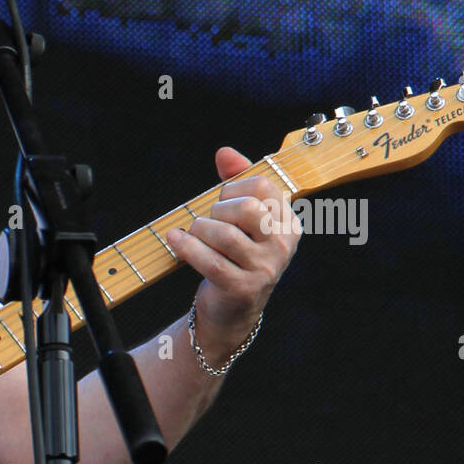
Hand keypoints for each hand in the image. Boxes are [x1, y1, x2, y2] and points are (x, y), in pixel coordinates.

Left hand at [165, 147, 300, 363]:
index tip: (223, 202)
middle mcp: (282, 245)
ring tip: (192, 235)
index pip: (263, 186)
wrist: (231, 310)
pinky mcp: (242, 288)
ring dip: (199, 230)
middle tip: (209, 222)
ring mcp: (264, 269)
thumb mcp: (241, 218)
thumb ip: (236, 181)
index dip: (234, 188)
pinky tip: (175, 240)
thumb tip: (224, 153)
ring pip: (225, 235)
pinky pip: (210, 261)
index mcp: (288, 223)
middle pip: (248, 208)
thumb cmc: (234, 256)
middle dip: (218, 210)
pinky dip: (187, 247)